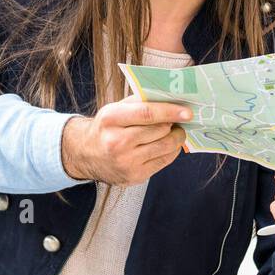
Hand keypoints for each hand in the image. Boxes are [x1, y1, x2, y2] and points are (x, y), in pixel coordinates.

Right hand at [61, 96, 191, 185]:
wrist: (86, 154)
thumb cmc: (107, 127)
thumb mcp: (115, 108)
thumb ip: (140, 102)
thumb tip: (172, 98)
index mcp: (111, 119)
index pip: (147, 113)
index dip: (170, 111)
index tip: (187, 112)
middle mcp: (116, 142)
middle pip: (159, 131)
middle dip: (174, 124)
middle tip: (178, 120)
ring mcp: (126, 162)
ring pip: (165, 147)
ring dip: (176, 137)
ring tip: (174, 131)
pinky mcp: (135, 176)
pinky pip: (164, 161)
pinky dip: (171, 151)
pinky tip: (166, 144)